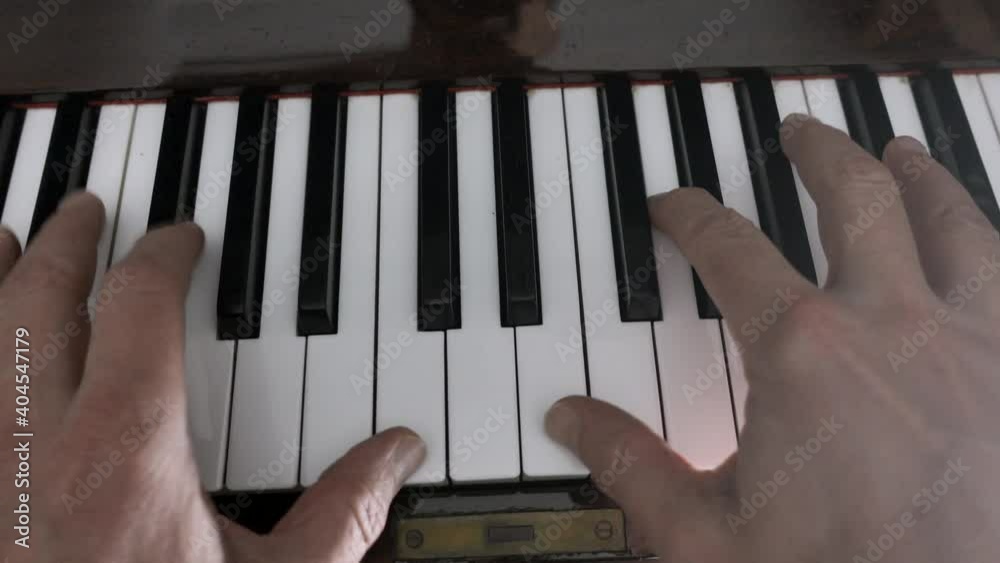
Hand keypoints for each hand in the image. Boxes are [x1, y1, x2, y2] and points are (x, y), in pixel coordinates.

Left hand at [0, 193, 424, 562]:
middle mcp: (30, 449)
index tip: (180, 240)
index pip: (139, 306)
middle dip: (66, 243)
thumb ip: (342, 511)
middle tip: (85, 208)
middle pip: (40, 302)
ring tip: (2, 239)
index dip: (162, 257)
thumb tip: (397, 454)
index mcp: (124, 453)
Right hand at [545, 118, 999, 561]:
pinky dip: (987, 239)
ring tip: (900, 152)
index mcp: (802, 350)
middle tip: (798, 132)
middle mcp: (892, 321)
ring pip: (950, 217)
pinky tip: (978, 241)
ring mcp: (972, 337)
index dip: (691, 214)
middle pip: (853, 195)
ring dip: (918, 175)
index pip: (728, 248)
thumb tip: (569, 419)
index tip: (675, 205)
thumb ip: (632, 465)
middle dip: (818, 152)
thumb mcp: (706, 535)